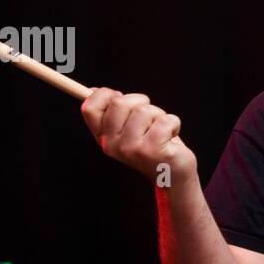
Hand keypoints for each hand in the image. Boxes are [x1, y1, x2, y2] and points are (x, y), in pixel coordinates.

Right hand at [81, 87, 195, 182]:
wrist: (171, 173)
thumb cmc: (152, 145)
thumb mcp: (128, 127)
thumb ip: (112, 111)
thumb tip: (94, 90)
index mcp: (103, 137)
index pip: (89, 108)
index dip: (105, 94)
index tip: (120, 96)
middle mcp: (112, 145)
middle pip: (119, 102)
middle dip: (140, 102)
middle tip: (148, 118)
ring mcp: (130, 149)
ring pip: (144, 110)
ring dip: (159, 114)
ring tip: (160, 130)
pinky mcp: (151, 150)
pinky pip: (165, 120)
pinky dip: (174, 123)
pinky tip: (170, 137)